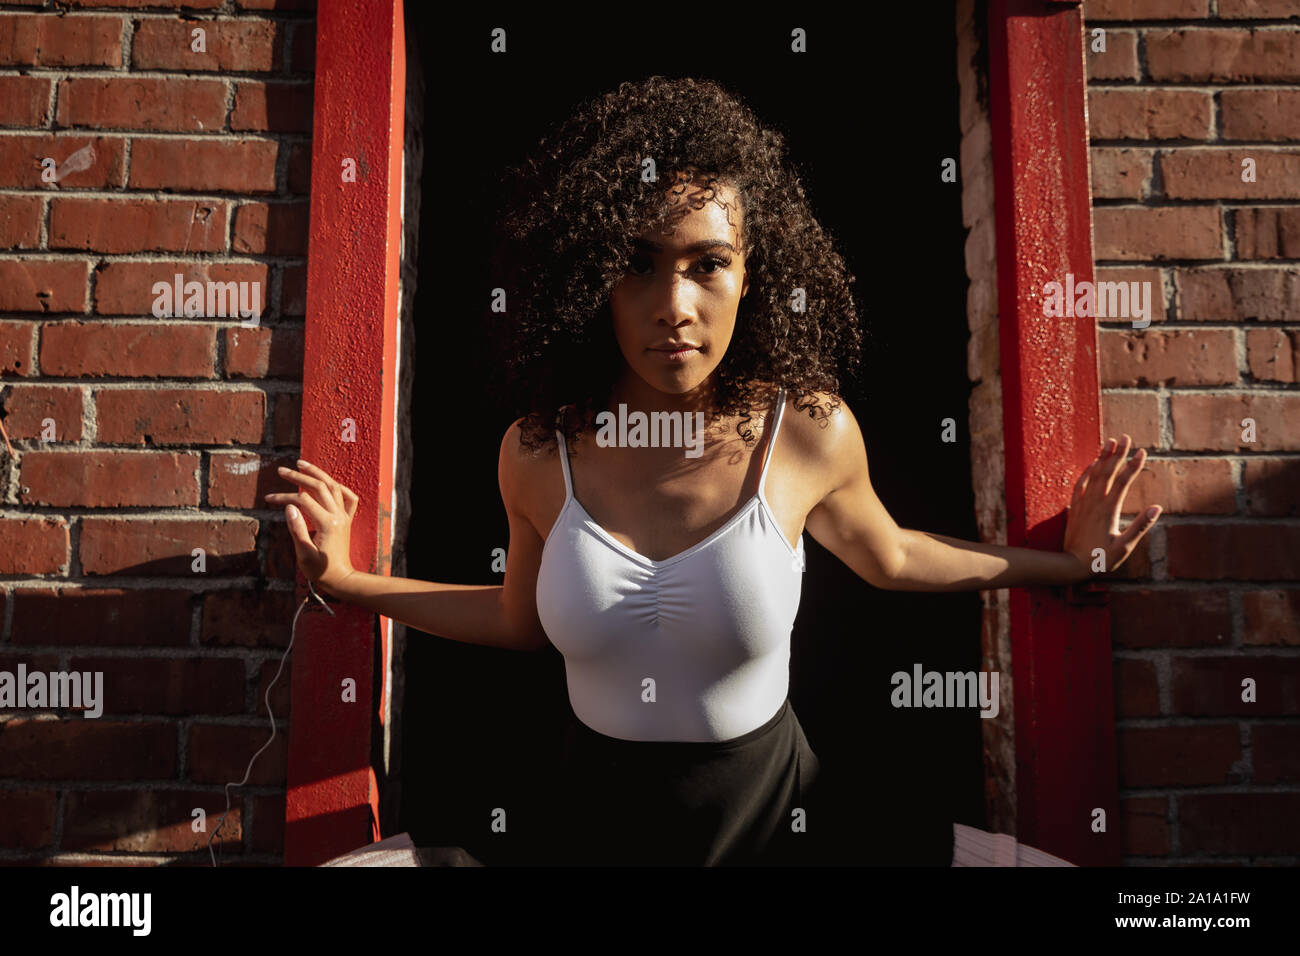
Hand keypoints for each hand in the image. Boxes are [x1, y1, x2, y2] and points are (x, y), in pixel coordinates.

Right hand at [264, 459, 359, 595]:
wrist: (340, 578)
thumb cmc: (320, 570)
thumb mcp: (304, 553)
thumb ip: (297, 529)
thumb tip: (289, 506)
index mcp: (327, 523)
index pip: (304, 500)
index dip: (285, 497)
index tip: (269, 499)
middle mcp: (338, 516)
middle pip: (319, 487)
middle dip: (299, 476)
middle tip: (282, 470)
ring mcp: (344, 516)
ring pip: (334, 487)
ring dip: (318, 474)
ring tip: (302, 464)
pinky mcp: (346, 520)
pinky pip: (348, 498)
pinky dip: (339, 487)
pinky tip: (328, 482)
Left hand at [1063, 435, 1161, 579]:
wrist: (1070, 564)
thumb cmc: (1100, 559)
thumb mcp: (1125, 547)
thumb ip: (1141, 527)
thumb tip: (1157, 508)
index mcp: (1109, 510)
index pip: (1123, 482)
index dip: (1133, 466)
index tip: (1142, 451)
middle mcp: (1095, 503)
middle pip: (1107, 473)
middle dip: (1118, 454)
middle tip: (1126, 437)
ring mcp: (1083, 503)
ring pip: (1093, 475)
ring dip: (1102, 458)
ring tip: (1110, 442)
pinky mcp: (1075, 508)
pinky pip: (1080, 484)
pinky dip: (1087, 472)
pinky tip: (1092, 464)